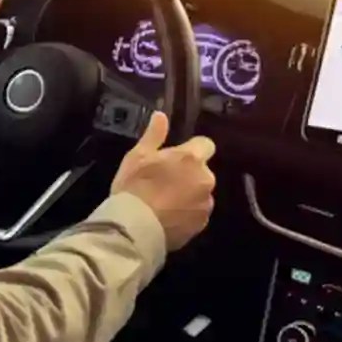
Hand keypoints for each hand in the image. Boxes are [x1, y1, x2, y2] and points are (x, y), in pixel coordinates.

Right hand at [111, 111, 215, 250]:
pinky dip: (186, 214)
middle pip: (202, 171)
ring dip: (189, 194)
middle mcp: (205, 179)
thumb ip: (154, 134)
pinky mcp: (201, 225)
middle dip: (189, 174)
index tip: (176, 157)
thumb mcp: (138, 156)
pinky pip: (197, 214)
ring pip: (200, 193)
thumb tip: (161, 115)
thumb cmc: (135, 186)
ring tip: (165, 202)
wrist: (135, 227)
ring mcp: (205, 204)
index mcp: (191, 158)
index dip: (192, 149)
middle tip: (164, 181)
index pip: (205, 144)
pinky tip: (168, 217)